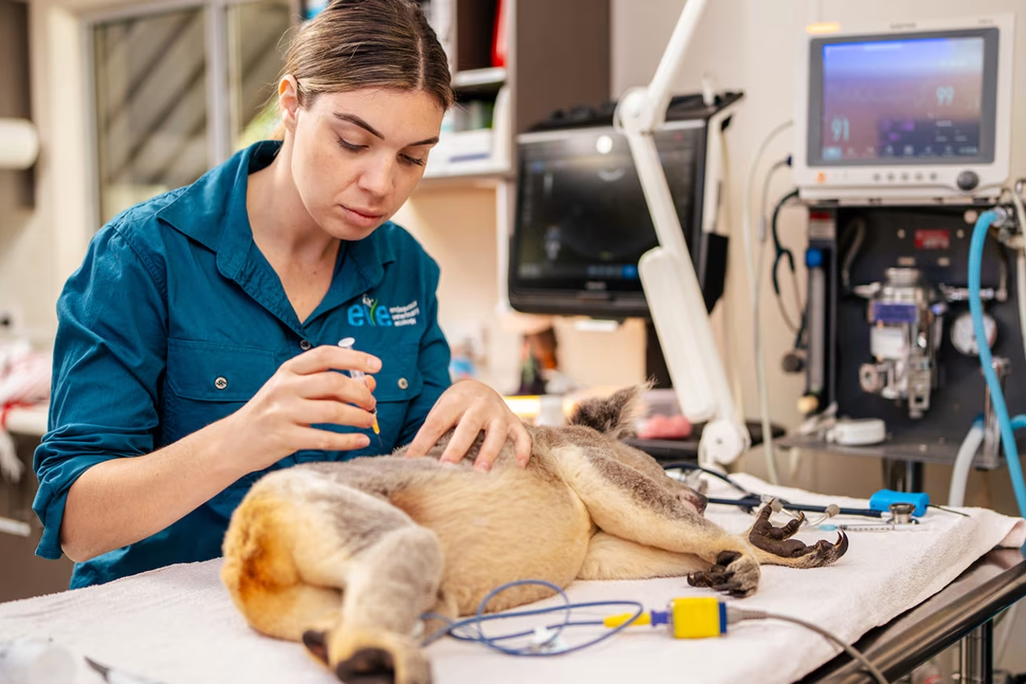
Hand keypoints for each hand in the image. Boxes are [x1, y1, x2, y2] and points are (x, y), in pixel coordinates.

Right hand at [225, 345, 379, 473]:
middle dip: (360, 393)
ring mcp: (282, 412)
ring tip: (370, 421)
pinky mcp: (283, 437)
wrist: (235, 441)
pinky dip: (347, 440)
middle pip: (333, 382)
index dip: (354, 358)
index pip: (325, 355)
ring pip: (332, 411)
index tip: (377, 365)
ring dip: (358, 417)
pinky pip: (324, 439)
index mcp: (288, 370)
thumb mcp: (296, 391)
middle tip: (372, 403)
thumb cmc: (273, 413)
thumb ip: (329, 385)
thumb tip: (370, 383)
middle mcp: (284, 387)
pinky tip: (361, 440)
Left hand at [405, 380, 531, 470]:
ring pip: (496, 432)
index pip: (436, 423)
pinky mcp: (514, 421)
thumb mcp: (441, 410)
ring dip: (489, 452)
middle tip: (447, 467)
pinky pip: (522, 435)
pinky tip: (520, 466)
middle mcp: (479, 404)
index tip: (411, 462)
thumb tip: (409, 459)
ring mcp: (498, 412)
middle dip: (457, 448)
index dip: (422, 442)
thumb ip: (431, 429)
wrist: (479, 388)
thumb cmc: (454, 407)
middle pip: (467, 427)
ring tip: (482, 472)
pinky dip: (523, 450)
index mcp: (454, 401)